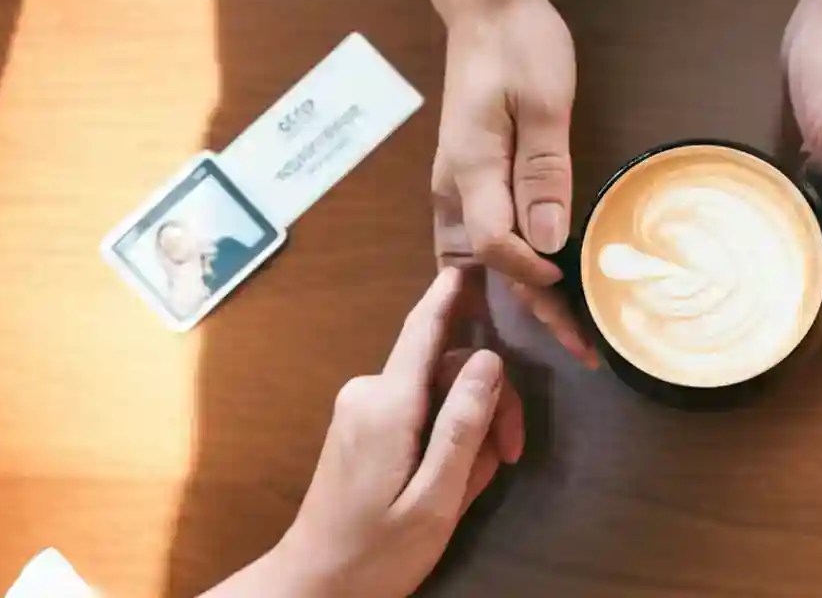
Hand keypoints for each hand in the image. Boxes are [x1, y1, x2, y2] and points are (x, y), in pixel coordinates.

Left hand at [203, 268, 524, 597]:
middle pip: (446, 369)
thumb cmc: (377, 552)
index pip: (424, 329)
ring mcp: (360, 408)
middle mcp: (369, 392)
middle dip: (486, 403)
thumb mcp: (435, 498)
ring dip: (466, 426)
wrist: (312, 586)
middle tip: (509, 456)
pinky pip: (417, 410)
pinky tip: (450, 476)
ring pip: (435, 392)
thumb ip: (464, 426)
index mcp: (387, 404)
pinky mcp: (360, 425)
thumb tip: (491, 359)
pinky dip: (443, 434)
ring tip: (476, 479)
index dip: (451, 293)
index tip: (474, 256)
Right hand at [432, 0, 596, 366]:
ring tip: (563, 331)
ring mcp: (456, 186)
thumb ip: (544, 171)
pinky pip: (480, 239)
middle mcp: (454, 189)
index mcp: (470, 171)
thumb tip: (548, 241)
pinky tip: (536, 287)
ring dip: (518, 296)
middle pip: (487, 265)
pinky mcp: (469, 179)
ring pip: (478, 259)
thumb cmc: (519, 46)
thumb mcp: (541, 101)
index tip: (573, 289)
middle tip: (580, 347)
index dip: (534, 275)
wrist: (487, 10)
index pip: (496, 246)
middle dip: (532, 308)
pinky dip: (507, 271)